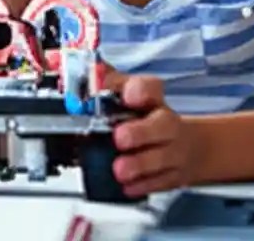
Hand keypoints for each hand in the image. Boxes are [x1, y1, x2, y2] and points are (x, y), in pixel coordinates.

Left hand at [108, 75, 195, 195]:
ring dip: (140, 164)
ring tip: (119, 170)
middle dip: (141, 132)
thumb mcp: (124, 93)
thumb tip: (72, 67)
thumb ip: (101, 83)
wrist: (181, 146)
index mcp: (151, 99)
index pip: (151, 88)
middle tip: (119, 138)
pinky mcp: (173, 175)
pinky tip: (129, 186)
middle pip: (163, 125)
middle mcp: (165, 123)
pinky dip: (144, 185)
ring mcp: (173, 150)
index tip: (128, 96)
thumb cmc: (144, 117)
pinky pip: (162, 182)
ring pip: (163, 157)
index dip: (140, 91)